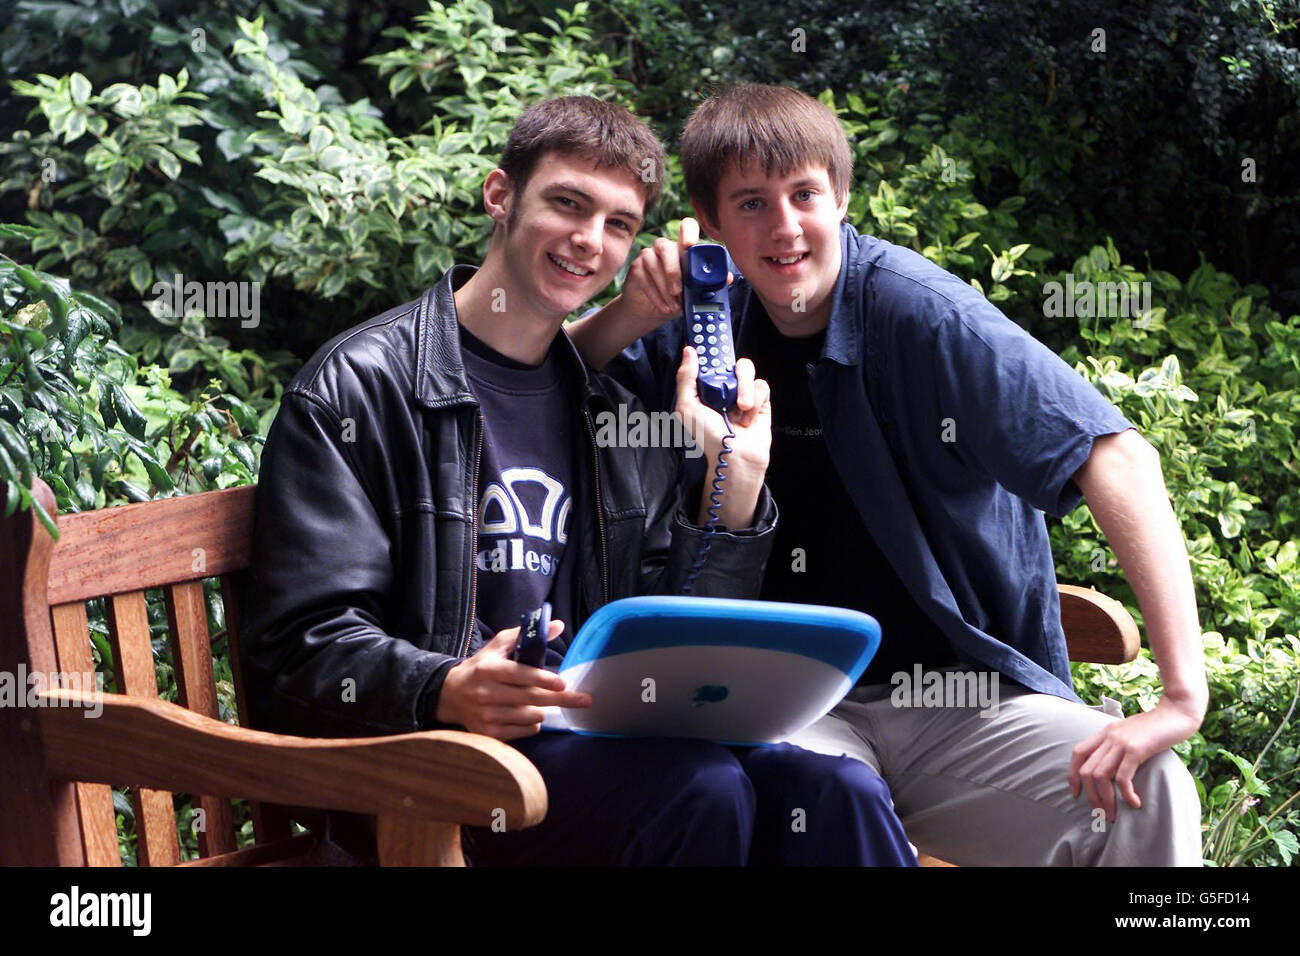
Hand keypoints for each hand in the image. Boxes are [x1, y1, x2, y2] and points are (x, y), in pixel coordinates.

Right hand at [435, 621, 590, 739]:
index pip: (519, 674)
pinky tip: (525, 713)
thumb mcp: (498, 646)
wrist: (450, 695)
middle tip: (584, 700)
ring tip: (535, 700)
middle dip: (561, 699)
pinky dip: (532, 723)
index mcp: (488, 669)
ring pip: (531, 716)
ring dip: (542, 709)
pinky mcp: (489, 734)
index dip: (542, 679)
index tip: (562, 683)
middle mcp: (485, 693)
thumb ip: (526, 635)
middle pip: (531, 698)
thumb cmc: (481, 667)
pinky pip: (525, 731)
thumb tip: (557, 625)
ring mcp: (486, 716)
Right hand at [619, 217, 732, 333]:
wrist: (653, 309)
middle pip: (666, 248)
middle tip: (679, 291)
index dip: (688, 232)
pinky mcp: (636, 268)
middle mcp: (665, 247)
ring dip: (665, 289)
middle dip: (673, 271)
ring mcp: (648, 255)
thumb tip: (728, 278)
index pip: (686, 227)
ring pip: (654, 265)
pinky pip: (644, 279)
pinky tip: (665, 306)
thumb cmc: (677, 296)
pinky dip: (656, 296)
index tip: (689, 246)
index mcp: (683, 248)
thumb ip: (711, 283)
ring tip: (674, 305)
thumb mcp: (697, 291)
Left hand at [674, 346, 770, 526]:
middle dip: (728, 368)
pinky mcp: (761, 400)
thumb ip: (686, 379)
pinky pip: (761, 386)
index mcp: (705, 387)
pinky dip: (754, 401)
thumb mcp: (686, 407)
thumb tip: (689, 351)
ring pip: (746, 369)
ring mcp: (743, 392)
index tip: (709, 332)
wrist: (735, 457)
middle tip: (725, 374)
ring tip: (739, 409)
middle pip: (729, 359)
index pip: (709, 360)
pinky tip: (748, 417)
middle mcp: (724, 387)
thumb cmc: (708, 436)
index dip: (709, 347)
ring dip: (743, 389)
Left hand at [1068, 695, 1202, 821]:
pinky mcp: (1136, 750)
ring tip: (1113, 815)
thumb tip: (1115, 766)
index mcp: (1105, 732)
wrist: (1178, 710)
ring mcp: (1121, 742)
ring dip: (1105, 800)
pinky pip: (1123, 777)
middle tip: (1101, 813)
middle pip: (1087, 770)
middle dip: (1091, 796)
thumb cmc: (1159, 725)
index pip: (1078, 753)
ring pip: (1100, 776)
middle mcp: (1109, 736)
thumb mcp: (1132, 732)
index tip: (1076, 794)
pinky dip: (1126, 794)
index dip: (1073, 775)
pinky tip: (1135, 803)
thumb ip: (1120, 744)